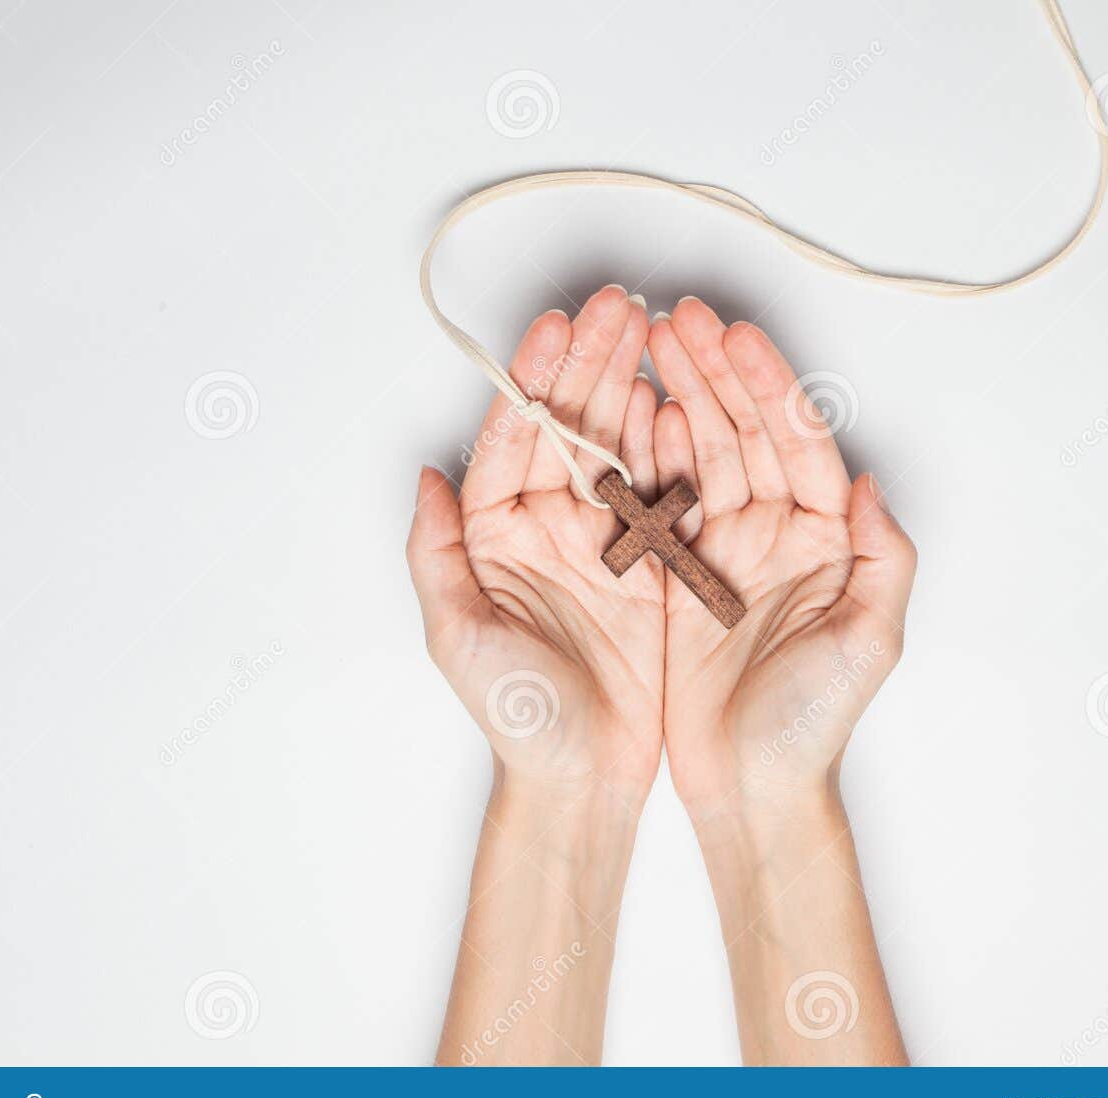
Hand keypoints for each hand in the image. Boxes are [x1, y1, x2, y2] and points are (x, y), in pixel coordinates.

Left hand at [407, 286, 661, 802]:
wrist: (583, 778)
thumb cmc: (516, 716)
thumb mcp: (457, 635)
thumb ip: (434, 553)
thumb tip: (423, 476)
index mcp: (495, 534)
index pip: (515, 439)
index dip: (536, 381)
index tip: (558, 328)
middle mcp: (547, 526)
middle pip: (570, 428)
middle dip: (593, 364)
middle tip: (621, 309)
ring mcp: (603, 540)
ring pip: (619, 447)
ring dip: (634, 389)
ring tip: (657, 334)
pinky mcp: (653, 563)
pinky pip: (666, 493)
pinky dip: (676, 448)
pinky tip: (684, 402)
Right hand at [648, 298, 916, 817]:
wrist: (751, 790)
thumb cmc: (813, 725)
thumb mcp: (870, 644)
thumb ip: (883, 560)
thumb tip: (870, 482)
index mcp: (826, 539)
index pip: (797, 443)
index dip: (767, 387)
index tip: (735, 337)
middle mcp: (776, 534)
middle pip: (744, 433)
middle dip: (713, 371)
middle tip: (677, 316)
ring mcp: (723, 549)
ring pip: (700, 454)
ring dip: (677, 396)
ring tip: (647, 342)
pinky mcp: (675, 574)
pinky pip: (658, 500)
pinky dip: (644, 456)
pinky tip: (631, 413)